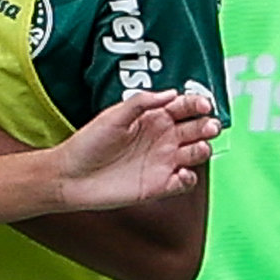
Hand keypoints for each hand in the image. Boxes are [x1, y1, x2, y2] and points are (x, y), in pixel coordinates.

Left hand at [52, 89, 217, 211]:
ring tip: (197, 148)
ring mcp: (163, 162)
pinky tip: (181, 173)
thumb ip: (141, 101)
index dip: (197, 104)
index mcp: (154, 118)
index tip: (203, 104)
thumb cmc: (88, 144)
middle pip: (197, 130)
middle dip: (207, 126)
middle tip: (208, 127)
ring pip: (196, 154)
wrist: (71, 177)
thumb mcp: (113, 115)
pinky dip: (189, 179)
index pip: (185, 107)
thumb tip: (171, 93)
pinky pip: (184, 183)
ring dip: (202, 150)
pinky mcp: (159, 186)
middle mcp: (163, 139)